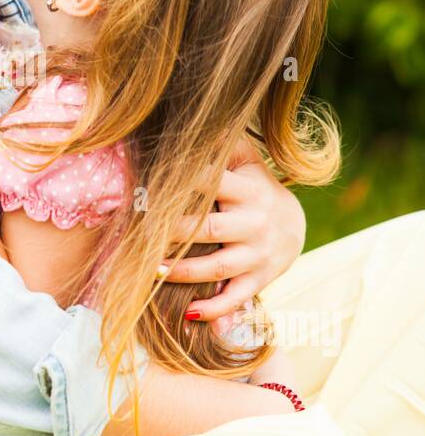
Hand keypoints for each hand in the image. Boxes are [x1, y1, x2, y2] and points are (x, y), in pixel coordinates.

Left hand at [162, 138, 305, 324]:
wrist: (295, 226)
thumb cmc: (255, 189)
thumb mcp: (246, 164)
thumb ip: (222, 145)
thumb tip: (194, 121)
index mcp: (249, 189)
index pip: (211, 183)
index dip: (180, 184)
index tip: (148, 187)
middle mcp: (255, 222)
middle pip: (208, 228)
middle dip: (173, 232)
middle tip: (140, 232)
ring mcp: (258, 254)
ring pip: (218, 266)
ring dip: (184, 271)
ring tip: (152, 269)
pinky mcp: (260, 279)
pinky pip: (236, 297)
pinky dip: (214, 309)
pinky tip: (189, 314)